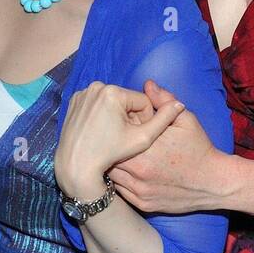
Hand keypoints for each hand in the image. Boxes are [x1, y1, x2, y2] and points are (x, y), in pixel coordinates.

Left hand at [55, 80, 183, 199]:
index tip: (136, 136)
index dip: (145, 120)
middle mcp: (95, 87)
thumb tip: (179, 104)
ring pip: (113, 102)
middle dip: (130, 117)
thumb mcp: (143, 138)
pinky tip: (100, 131)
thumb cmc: (110, 153)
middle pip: (127, 100)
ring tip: (112, 135)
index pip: (142, 102)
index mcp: (112, 91)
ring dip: (117, 115)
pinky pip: (98, 104)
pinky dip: (102, 115)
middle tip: (124, 137)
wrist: (76, 165)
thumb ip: (164, 119)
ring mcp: (82, 93)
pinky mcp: (74, 101)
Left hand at [107, 80, 223, 214]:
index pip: (117, 135)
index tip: (125, 126)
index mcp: (144, 149)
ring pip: (112, 177)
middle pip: (110, 157)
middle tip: (119, 141)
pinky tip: (127, 173)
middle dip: (112, 148)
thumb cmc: (200, 149)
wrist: (214, 183)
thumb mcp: (186, 120)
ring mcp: (139, 191)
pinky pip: (121, 193)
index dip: (119, 129)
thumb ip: (164, 102)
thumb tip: (147, 85)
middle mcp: (138, 172)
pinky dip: (120, 182)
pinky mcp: (142, 204)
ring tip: (119, 157)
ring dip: (113, 166)